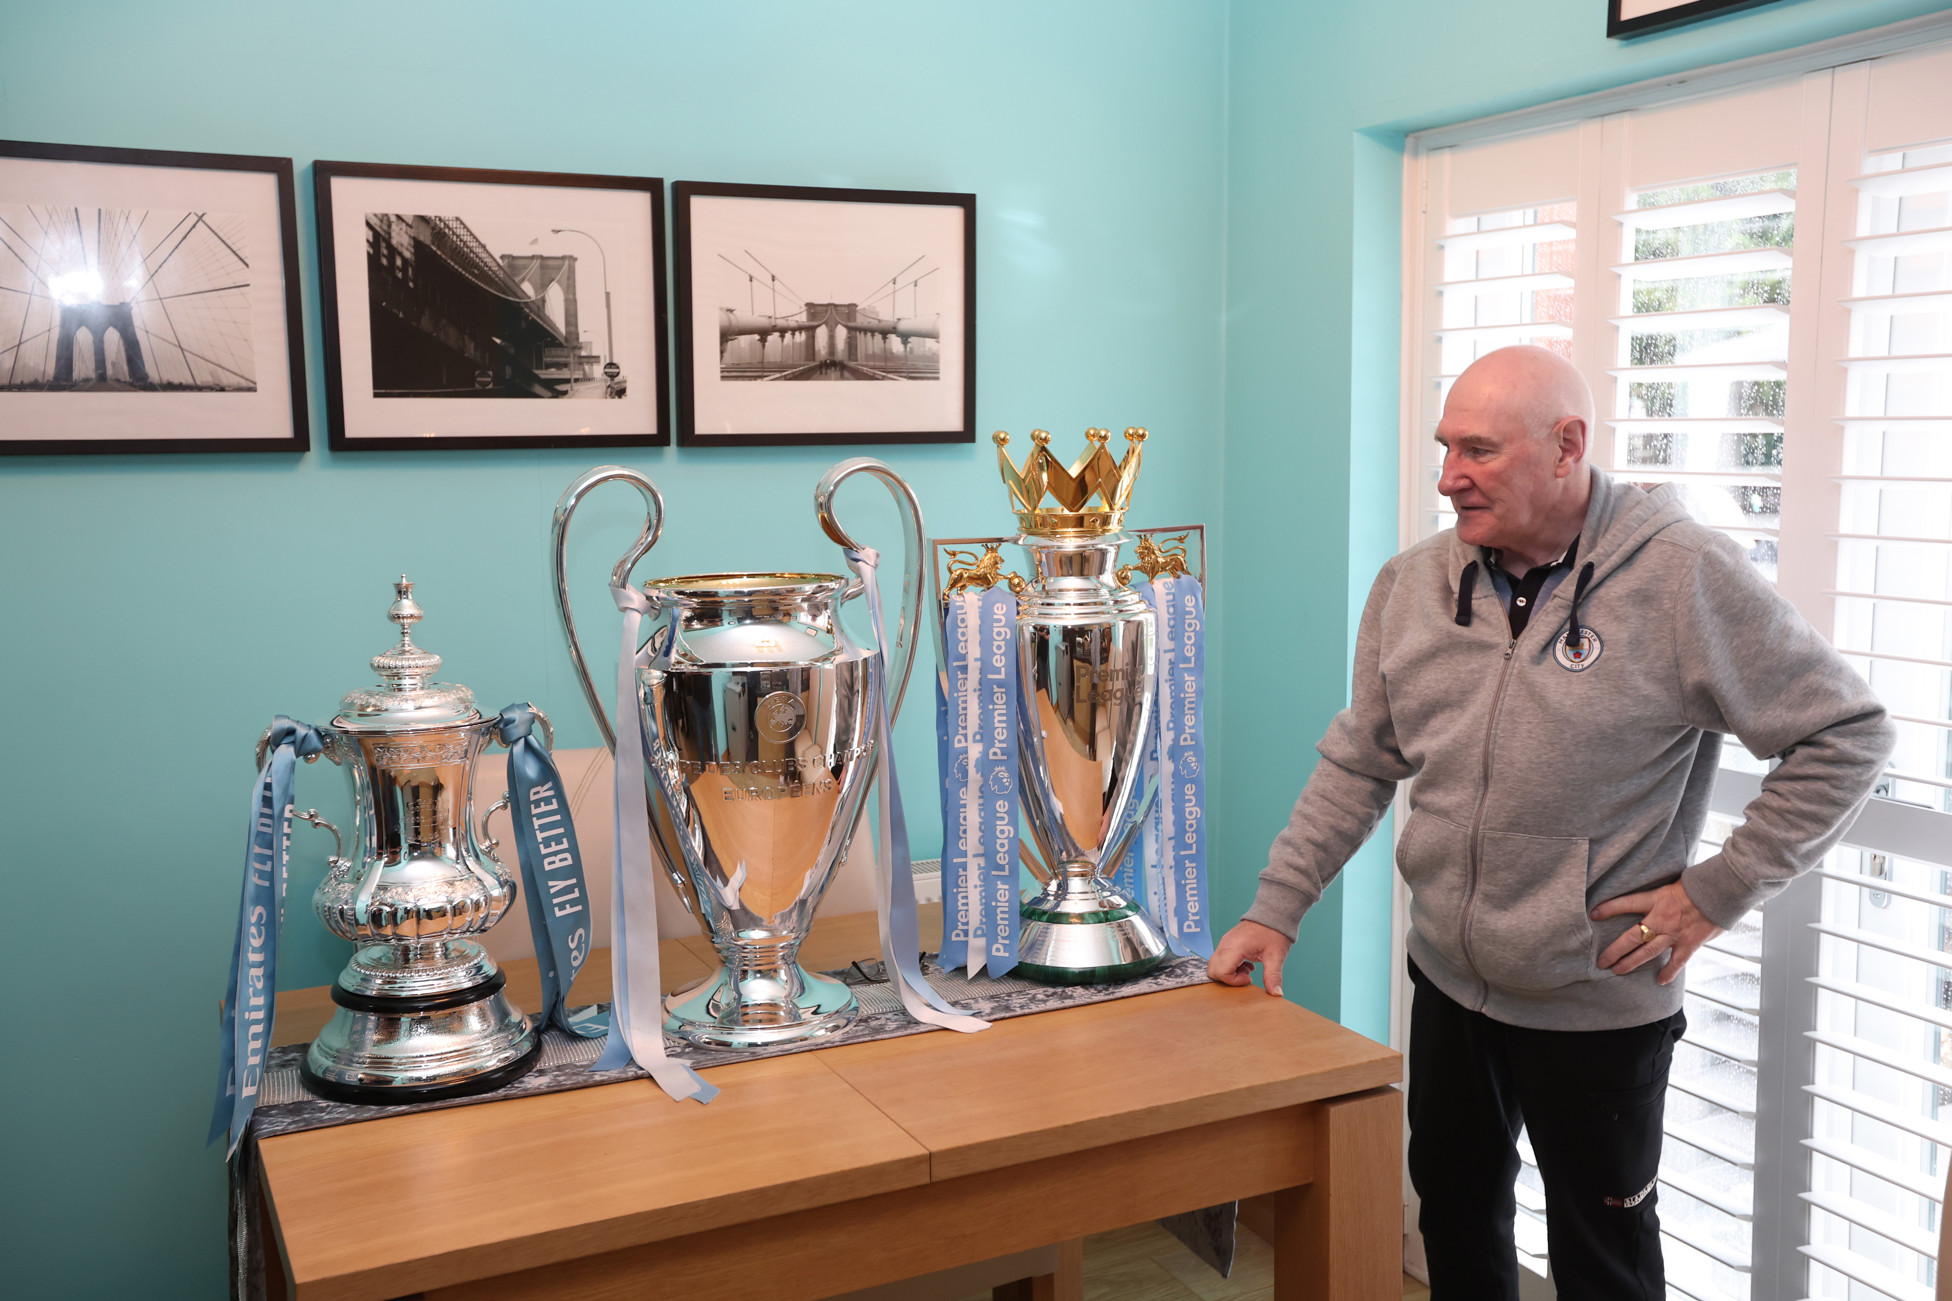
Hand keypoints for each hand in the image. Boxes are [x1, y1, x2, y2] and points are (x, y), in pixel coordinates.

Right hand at [1208, 919, 1291, 996]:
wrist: (1273, 914)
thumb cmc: (1274, 932)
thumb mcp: (1276, 956)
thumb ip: (1273, 976)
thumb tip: (1276, 993)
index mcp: (1234, 947)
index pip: (1220, 972)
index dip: (1233, 981)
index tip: (1249, 977)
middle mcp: (1225, 945)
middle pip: (1212, 970)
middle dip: (1228, 978)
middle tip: (1246, 975)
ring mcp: (1224, 943)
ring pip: (1215, 965)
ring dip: (1229, 972)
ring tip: (1248, 968)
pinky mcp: (1227, 943)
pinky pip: (1220, 959)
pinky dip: (1230, 966)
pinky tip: (1246, 963)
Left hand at [1592, 880, 1722, 986]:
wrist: (1721, 891)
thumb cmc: (1700, 884)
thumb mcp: (1676, 882)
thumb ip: (1665, 893)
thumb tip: (1660, 895)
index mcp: (1656, 899)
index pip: (1626, 903)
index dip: (1609, 909)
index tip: (1594, 914)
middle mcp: (1661, 918)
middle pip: (1631, 937)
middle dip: (1615, 950)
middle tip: (1602, 961)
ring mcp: (1674, 933)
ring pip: (1647, 952)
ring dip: (1631, 962)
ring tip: (1617, 970)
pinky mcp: (1689, 943)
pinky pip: (1677, 962)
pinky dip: (1669, 972)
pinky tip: (1659, 981)